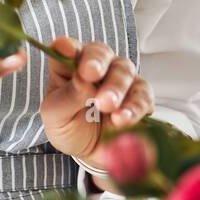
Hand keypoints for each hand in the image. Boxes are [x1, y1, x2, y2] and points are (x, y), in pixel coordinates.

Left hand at [39, 36, 153, 166]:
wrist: (91, 152)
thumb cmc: (69, 127)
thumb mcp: (56, 116)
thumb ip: (67, 96)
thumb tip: (83, 78)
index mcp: (68, 67)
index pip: (67, 49)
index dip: (67, 47)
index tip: (67, 50)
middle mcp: (97, 66)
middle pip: (100, 53)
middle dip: (97, 63)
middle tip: (91, 74)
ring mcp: (120, 78)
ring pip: (124, 70)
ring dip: (116, 87)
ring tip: (107, 106)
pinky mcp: (140, 96)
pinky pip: (143, 94)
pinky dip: (134, 106)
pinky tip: (122, 119)